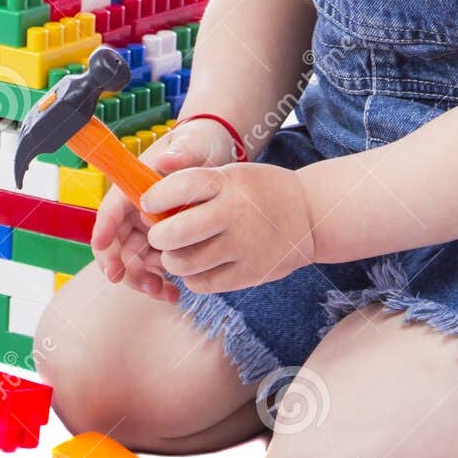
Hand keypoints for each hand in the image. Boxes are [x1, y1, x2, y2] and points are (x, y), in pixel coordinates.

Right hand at [92, 120, 239, 301]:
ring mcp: (148, 227)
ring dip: (142, 279)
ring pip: (134, 260)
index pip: (111, 208)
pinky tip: (175, 293)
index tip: (102, 247)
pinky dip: (160, 281)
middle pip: (116, 242)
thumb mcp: (192, 145)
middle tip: (139, 283)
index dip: (103, 228)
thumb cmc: (198, 144)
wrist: (217, 153)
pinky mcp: (164, 240)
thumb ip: (180, 154)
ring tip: (163, 292)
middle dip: (122, 266)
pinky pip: (154, 266)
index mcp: (134, 185)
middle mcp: (136, 209)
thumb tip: (167, 161)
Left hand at [140, 161, 315, 293]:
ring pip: (184, 264)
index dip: (155, 198)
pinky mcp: (250, 273)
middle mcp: (234, 214)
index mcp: (227, 183)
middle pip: (175, 233)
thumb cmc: (259, 192)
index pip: (179, 187)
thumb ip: (195, 185)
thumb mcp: (232, 173)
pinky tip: (199, 266)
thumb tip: (148, 202)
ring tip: (177, 253)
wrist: (310, 215)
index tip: (146, 204)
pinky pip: (203, 284)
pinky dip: (192, 278)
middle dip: (157, 237)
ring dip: (172, 261)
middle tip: (158, 236)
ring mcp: (243, 247)